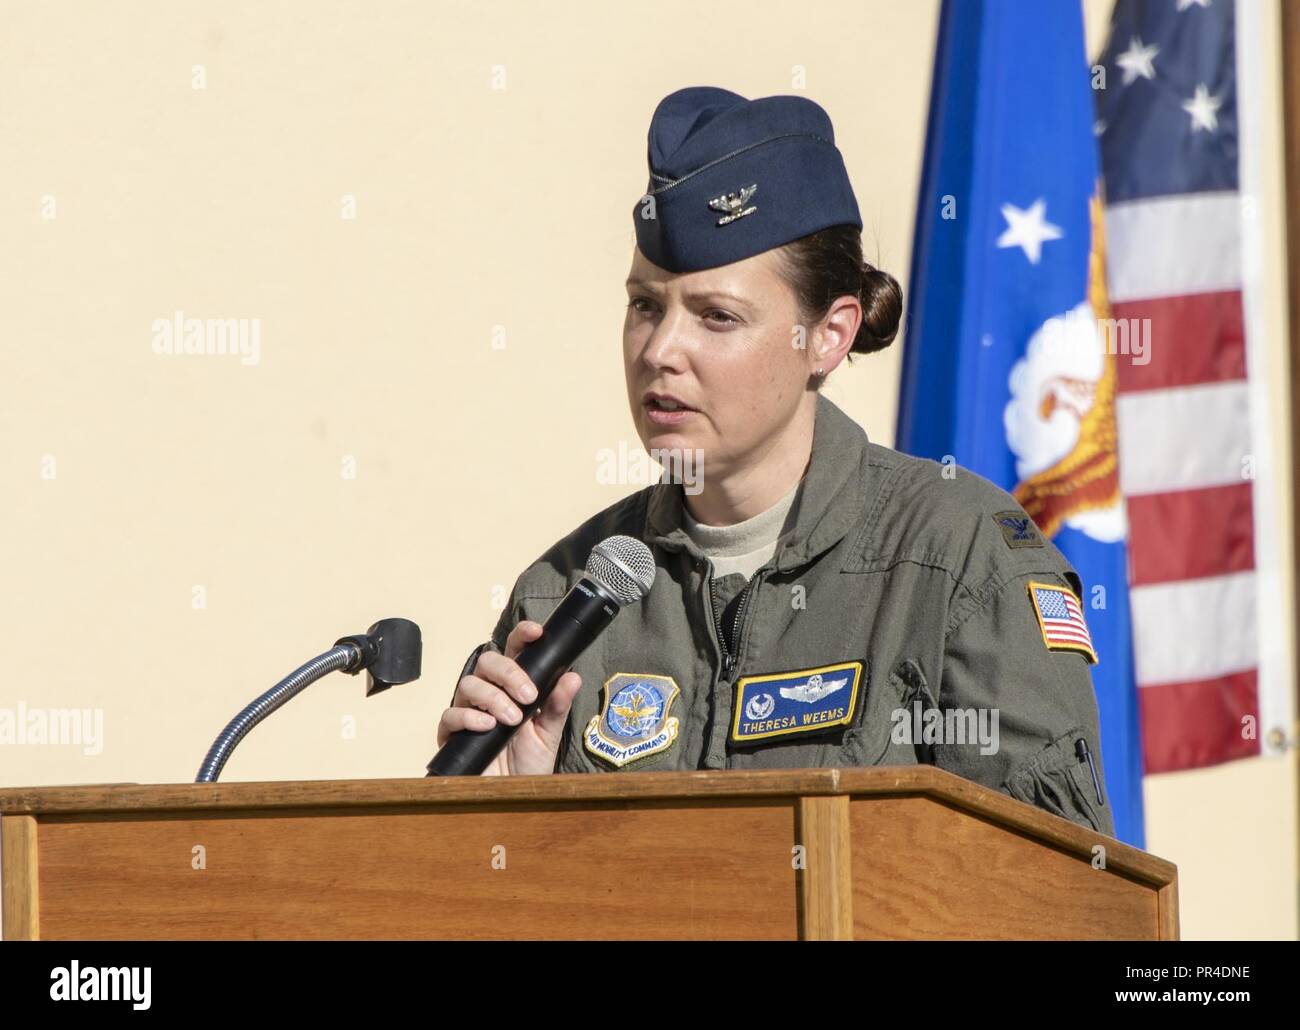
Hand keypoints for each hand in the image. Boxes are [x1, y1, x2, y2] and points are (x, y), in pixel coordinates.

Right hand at [436, 621, 582, 775]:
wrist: (513, 795)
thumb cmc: (529, 762)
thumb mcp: (549, 733)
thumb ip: (558, 705)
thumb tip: (573, 676)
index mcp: (514, 686)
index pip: (514, 651)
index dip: (521, 635)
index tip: (536, 633)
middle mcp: (489, 693)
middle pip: (488, 661)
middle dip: (509, 672)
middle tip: (528, 695)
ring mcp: (469, 711)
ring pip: (469, 683)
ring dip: (494, 698)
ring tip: (512, 720)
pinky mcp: (452, 733)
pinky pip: (451, 714)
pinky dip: (469, 716)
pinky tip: (487, 726)